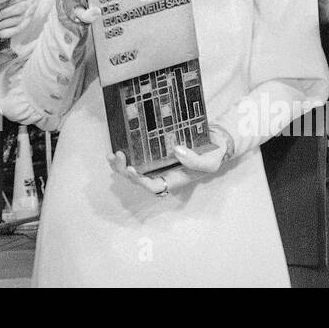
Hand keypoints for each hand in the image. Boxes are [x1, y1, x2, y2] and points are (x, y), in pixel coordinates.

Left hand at [107, 139, 231, 196]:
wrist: (216, 141)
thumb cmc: (213, 155)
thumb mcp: (211, 162)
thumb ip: (196, 161)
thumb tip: (176, 151)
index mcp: (173, 180)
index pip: (153, 186)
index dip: (140, 181)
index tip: (133, 170)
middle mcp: (162, 173)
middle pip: (138, 179)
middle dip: (124, 171)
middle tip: (118, 156)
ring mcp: (156, 162)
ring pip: (133, 169)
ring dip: (120, 164)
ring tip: (113, 154)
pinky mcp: (153, 149)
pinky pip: (137, 154)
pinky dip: (127, 151)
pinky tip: (118, 143)